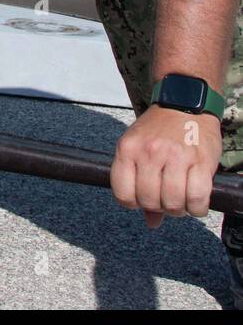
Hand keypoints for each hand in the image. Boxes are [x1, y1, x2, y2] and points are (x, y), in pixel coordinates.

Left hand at [111, 105, 222, 227]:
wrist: (185, 102)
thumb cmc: (158, 130)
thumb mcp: (138, 149)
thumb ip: (138, 183)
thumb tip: (151, 222)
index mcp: (127, 149)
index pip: (122, 194)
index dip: (133, 203)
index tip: (142, 199)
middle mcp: (149, 152)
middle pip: (149, 200)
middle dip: (159, 207)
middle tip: (166, 199)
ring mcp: (176, 156)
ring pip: (173, 202)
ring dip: (179, 209)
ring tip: (181, 200)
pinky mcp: (201, 161)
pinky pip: (198, 198)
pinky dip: (198, 208)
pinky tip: (196, 203)